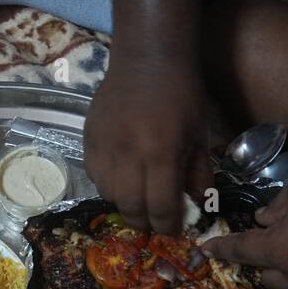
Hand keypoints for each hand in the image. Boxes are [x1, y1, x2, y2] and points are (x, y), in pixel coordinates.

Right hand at [85, 53, 211, 232]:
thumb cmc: (181, 94)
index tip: (173, 230)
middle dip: (144, 223)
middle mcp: (129, 153)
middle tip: (153, 224)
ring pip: (108, 194)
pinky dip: (108, 185)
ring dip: (125, 204)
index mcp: (162, 152)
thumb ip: (198, 174)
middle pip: (131, 207)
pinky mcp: (88, 138)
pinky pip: (94, 175)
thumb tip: (197, 206)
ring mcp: (104, 146)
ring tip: (138, 201)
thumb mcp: (199, 135)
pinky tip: (121, 179)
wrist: (147, 58)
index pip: (161, 205)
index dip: (167, 225)